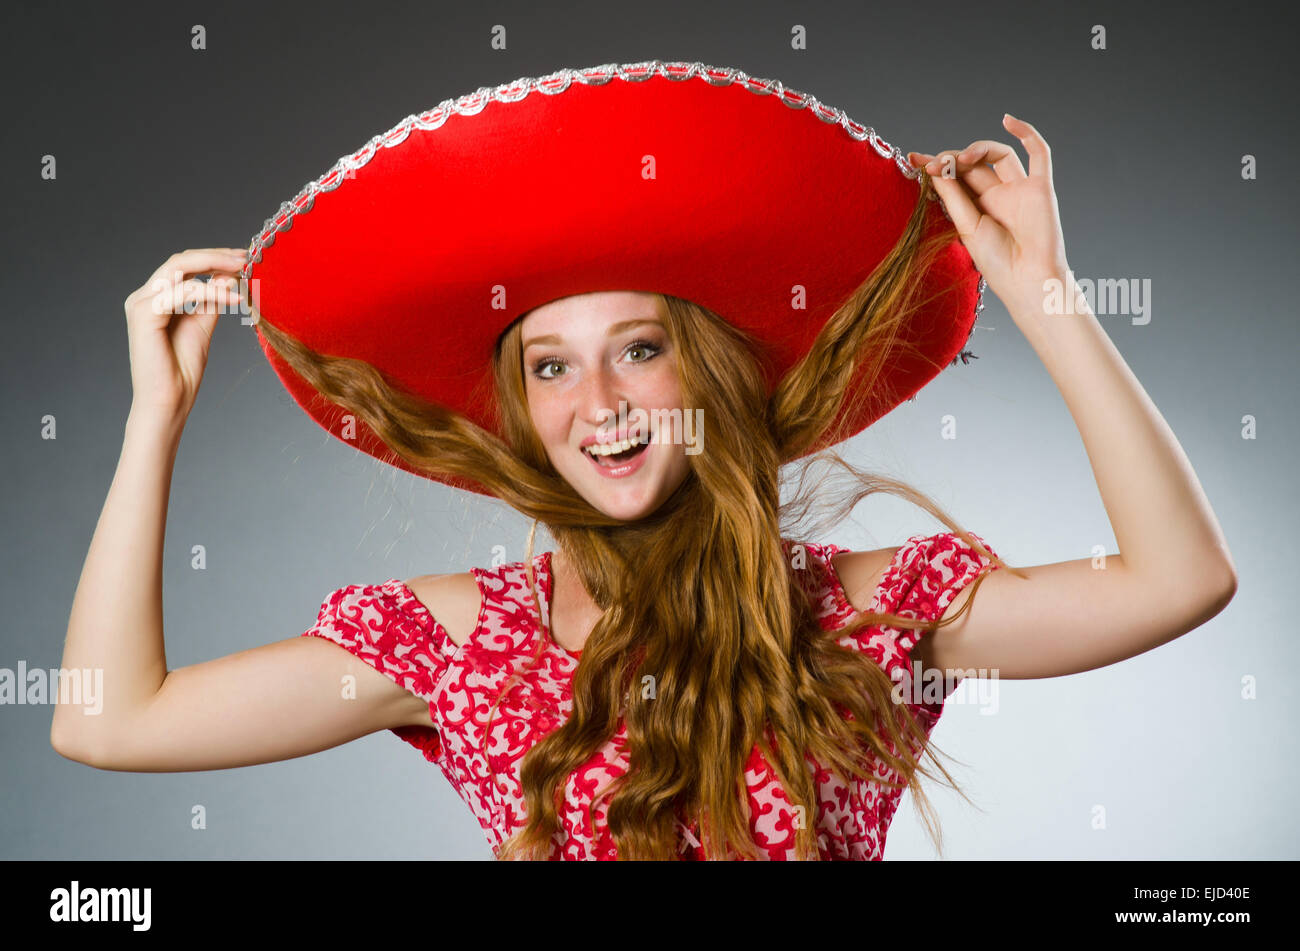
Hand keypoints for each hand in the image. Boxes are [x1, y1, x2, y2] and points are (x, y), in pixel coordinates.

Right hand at [122, 248, 246, 421]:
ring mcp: (141, 304)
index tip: (244, 257)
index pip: (184, 265)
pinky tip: (233, 297)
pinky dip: (209, 291)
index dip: (214, 258)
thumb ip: (211, 300)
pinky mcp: (144, 316)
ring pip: (179, 270)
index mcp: (155, 298)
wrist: (169, 402)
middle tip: (246, 257)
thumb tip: (228, 276)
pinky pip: (180, 293)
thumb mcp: (203, 325)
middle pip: (181, 261)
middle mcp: (144, 297)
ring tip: (243, 271)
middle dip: (216, 256)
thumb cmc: (182, 369)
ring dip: (214, 267)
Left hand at [907, 115, 1071, 319]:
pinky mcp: (1040, 187)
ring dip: (977, 149)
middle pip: (974, 164)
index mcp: (977, 208)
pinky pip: (1039, 153)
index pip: (956, 178)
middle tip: (932, 163)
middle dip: (951, 159)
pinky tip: (1007, 120)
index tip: (913, 159)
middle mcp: (998, 195)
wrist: (1027, 279)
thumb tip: (935, 168)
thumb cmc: (997, 261)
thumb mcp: (967, 226)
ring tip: (959, 158)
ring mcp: (1020, 189)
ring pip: (998, 155)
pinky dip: (1027, 133)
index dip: (936, 166)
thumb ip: (953, 196)